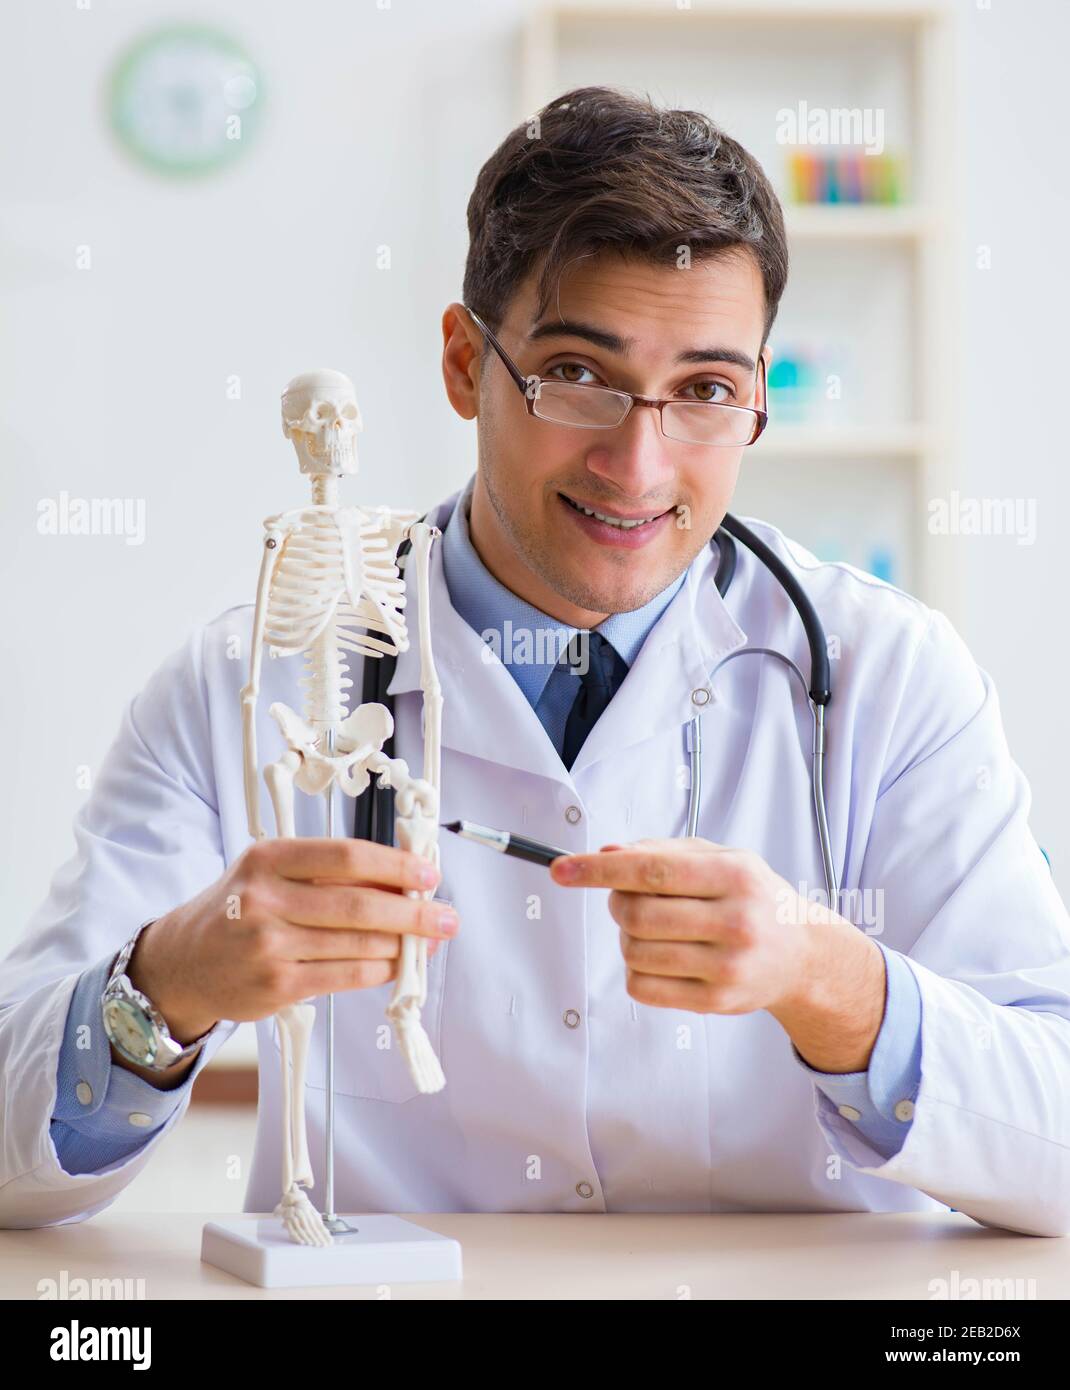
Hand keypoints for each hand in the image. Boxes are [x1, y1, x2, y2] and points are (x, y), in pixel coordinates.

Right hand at [128, 838, 457, 1044]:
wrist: (181, 964)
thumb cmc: (238, 910)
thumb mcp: (270, 874)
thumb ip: (326, 874)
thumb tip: (401, 881)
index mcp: (268, 859)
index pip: (345, 856)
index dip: (395, 864)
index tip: (427, 874)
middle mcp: (265, 899)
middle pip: (358, 903)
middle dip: (413, 911)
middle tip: (446, 916)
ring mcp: (269, 945)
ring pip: (358, 943)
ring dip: (404, 944)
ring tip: (429, 941)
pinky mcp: (277, 985)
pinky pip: (345, 976)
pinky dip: (380, 971)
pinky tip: (398, 965)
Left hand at [549, 837, 884, 1070]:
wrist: (802, 954)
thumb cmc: (750, 897)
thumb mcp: (719, 859)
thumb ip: (661, 852)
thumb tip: (605, 852)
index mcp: (734, 875)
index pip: (652, 870)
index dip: (599, 870)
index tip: (561, 869)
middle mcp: (736, 921)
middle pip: (638, 914)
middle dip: (615, 904)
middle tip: (625, 900)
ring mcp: (728, 966)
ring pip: (636, 952)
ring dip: (627, 938)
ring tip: (651, 930)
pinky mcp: (718, 1002)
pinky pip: (644, 987)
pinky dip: (636, 970)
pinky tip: (660, 958)